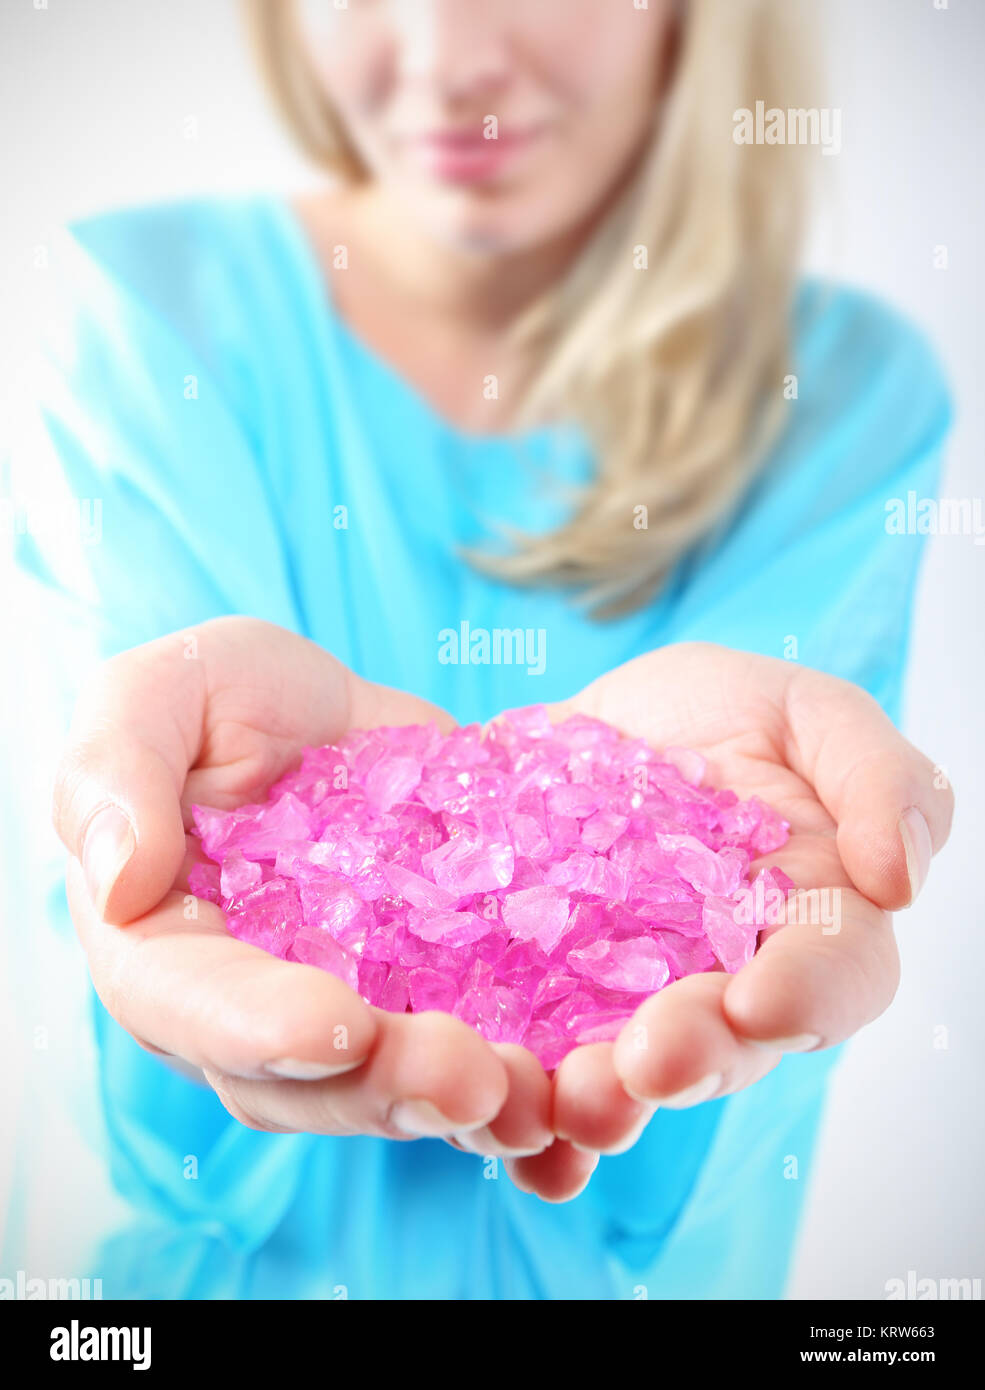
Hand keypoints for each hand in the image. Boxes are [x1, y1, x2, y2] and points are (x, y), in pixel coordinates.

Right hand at [53, 618, 551, 1162]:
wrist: (333, 713)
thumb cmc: (225, 696)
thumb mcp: (161, 693)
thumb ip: (115, 770)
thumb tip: (119, 880)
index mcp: (165, 947)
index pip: (189, 1004)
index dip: (256, 1025)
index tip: (337, 1024)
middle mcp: (249, 1009)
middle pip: (298, 1081)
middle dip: (382, 1087)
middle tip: (472, 1076)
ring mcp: (346, 1015)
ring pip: (390, 1092)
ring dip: (461, 1106)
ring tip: (536, 1094)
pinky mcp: (430, 1001)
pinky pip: (471, 1058)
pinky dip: (525, 1084)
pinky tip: (580, 1089)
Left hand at [505, 643, 953, 1197]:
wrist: (602, 721)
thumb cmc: (729, 716)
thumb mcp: (810, 715)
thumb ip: (876, 777)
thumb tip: (897, 876)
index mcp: (810, 924)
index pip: (833, 976)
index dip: (807, 994)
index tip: (757, 1000)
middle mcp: (724, 983)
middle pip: (725, 1046)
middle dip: (691, 1059)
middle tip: (645, 1065)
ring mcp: (630, 1001)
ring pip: (626, 1072)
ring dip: (599, 1098)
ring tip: (561, 1099)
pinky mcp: (542, 998)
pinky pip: (534, 1057)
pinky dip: (516, 1100)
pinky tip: (494, 1108)